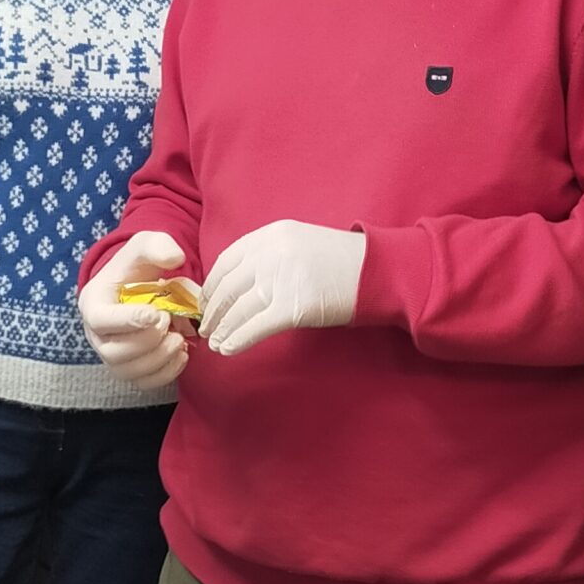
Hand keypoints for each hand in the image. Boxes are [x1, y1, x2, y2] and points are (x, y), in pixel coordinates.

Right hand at [78, 234, 192, 388]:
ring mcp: (112, 355)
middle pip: (113, 352)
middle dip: (147, 342)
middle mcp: (97, 335)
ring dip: (159, 359)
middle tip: (169, 323)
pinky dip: (166, 373)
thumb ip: (159, 246)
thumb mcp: (146, 245)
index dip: (128, 321)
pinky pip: (144, 383)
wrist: (140, 286)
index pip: (100, 320)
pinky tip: (182, 354)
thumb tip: (175, 259)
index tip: (157, 314)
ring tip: (179, 340)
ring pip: (129, 372)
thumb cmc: (138, 266)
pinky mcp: (131, 368)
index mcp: (93, 303)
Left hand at [199, 220, 365, 356]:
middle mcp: (272, 253)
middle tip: (206, 326)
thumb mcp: (300, 243)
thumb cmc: (342, 261)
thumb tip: (238, 284)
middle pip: (229, 286)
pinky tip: (229, 349)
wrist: (377, 271)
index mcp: (272, 234)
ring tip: (215, 342)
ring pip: (239, 309)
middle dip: (214, 310)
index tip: (207, 301)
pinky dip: (238, 340)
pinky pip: (255, 327)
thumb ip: (270, 255)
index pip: (228, 261)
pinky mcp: (293, 307)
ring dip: (222, 328)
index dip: (213, 285)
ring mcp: (282, 279)